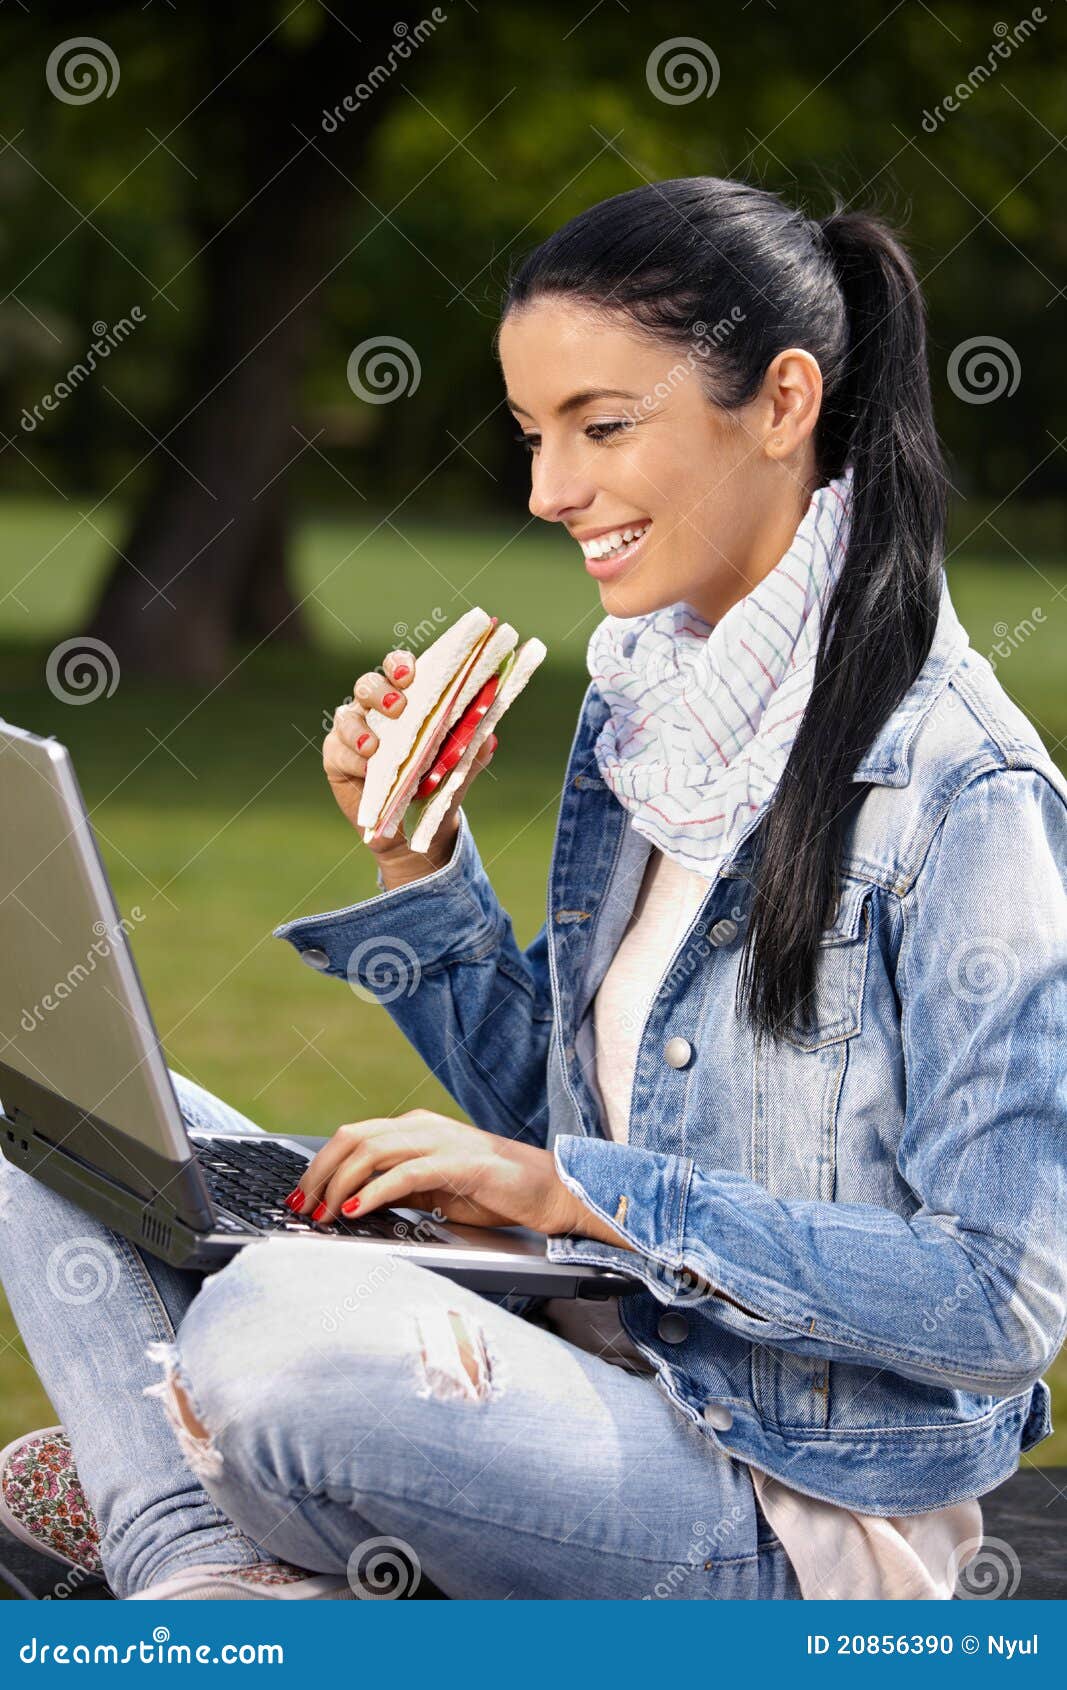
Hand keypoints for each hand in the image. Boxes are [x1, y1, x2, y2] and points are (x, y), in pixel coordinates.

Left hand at [285, 1107, 631, 1245]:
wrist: (549, 1189)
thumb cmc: (493, 1191)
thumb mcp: (434, 1190)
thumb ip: (396, 1188)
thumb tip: (350, 1204)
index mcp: (415, 1127)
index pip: (353, 1136)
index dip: (319, 1164)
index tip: (299, 1195)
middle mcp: (424, 1127)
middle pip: (353, 1138)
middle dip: (319, 1173)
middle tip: (302, 1207)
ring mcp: (442, 1141)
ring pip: (372, 1151)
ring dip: (339, 1185)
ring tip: (324, 1213)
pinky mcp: (460, 1164)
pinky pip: (406, 1173)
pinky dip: (374, 1191)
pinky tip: (356, 1210)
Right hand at [323, 648, 498, 888]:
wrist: (413, 831)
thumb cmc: (436, 787)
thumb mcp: (459, 770)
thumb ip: (473, 750)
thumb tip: (490, 737)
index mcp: (407, 699)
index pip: (399, 669)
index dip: (400, 665)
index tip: (410, 675)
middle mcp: (375, 708)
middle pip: (368, 684)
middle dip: (381, 692)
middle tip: (398, 708)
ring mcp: (353, 730)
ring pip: (347, 715)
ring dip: (360, 728)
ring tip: (374, 747)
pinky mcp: (336, 756)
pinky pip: (338, 749)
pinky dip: (352, 758)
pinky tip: (366, 768)